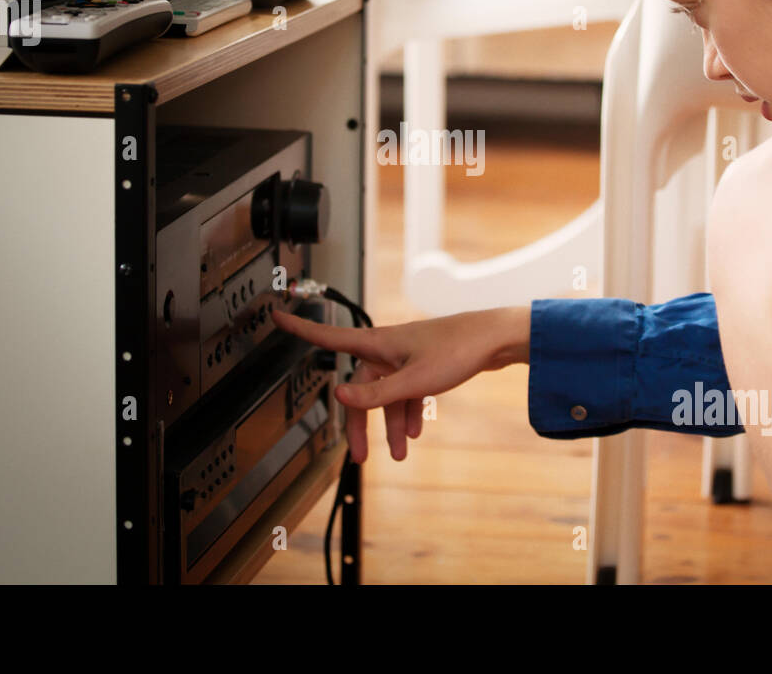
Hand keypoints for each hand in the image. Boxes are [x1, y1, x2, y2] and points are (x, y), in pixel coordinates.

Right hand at [269, 305, 530, 461]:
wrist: (496, 339)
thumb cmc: (457, 351)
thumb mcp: (414, 381)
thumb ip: (377, 395)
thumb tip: (339, 399)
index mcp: (378, 344)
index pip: (329, 336)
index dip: (300, 328)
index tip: (275, 315)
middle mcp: (388, 347)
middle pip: (362, 388)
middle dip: (361, 423)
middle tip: (359, 457)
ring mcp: (406, 356)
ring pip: (387, 395)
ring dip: (391, 425)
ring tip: (400, 455)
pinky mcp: (425, 363)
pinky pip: (407, 392)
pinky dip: (409, 412)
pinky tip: (417, 433)